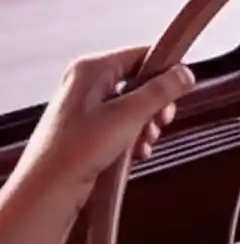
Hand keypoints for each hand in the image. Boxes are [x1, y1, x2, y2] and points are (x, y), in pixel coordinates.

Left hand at [13, 47, 194, 203]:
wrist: (50, 188)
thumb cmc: (76, 149)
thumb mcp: (129, 115)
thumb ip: (160, 92)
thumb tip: (185, 73)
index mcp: (92, 70)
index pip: (140, 55)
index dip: (165, 71)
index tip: (181, 88)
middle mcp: (88, 84)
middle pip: (140, 83)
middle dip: (156, 106)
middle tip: (160, 121)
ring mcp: (88, 107)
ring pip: (135, 107)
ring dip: (147, 126)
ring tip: (143, 142)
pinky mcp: (90, 130)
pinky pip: (124, 126)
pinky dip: (135, 138)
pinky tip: (135, 152)